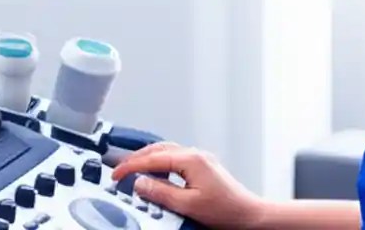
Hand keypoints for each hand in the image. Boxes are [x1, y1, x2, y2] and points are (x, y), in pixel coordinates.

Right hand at [111, 142, 266, 229]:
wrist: (248, 215)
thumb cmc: (225, 210)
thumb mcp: (188, 205)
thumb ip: (161, 193)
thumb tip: (140, 183)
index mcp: (190, 160)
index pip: (152, 158)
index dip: (131, 166)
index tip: (116, 175)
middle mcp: (195, 154)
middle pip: (158, 149)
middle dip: (136, 158)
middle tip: (120, 171)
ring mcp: (200, 159)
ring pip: (166, 152)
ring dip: (148, 159)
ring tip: (133, 170)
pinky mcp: (203, 167)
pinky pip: (175, 158)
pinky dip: (160, 163)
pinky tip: (156, 174)